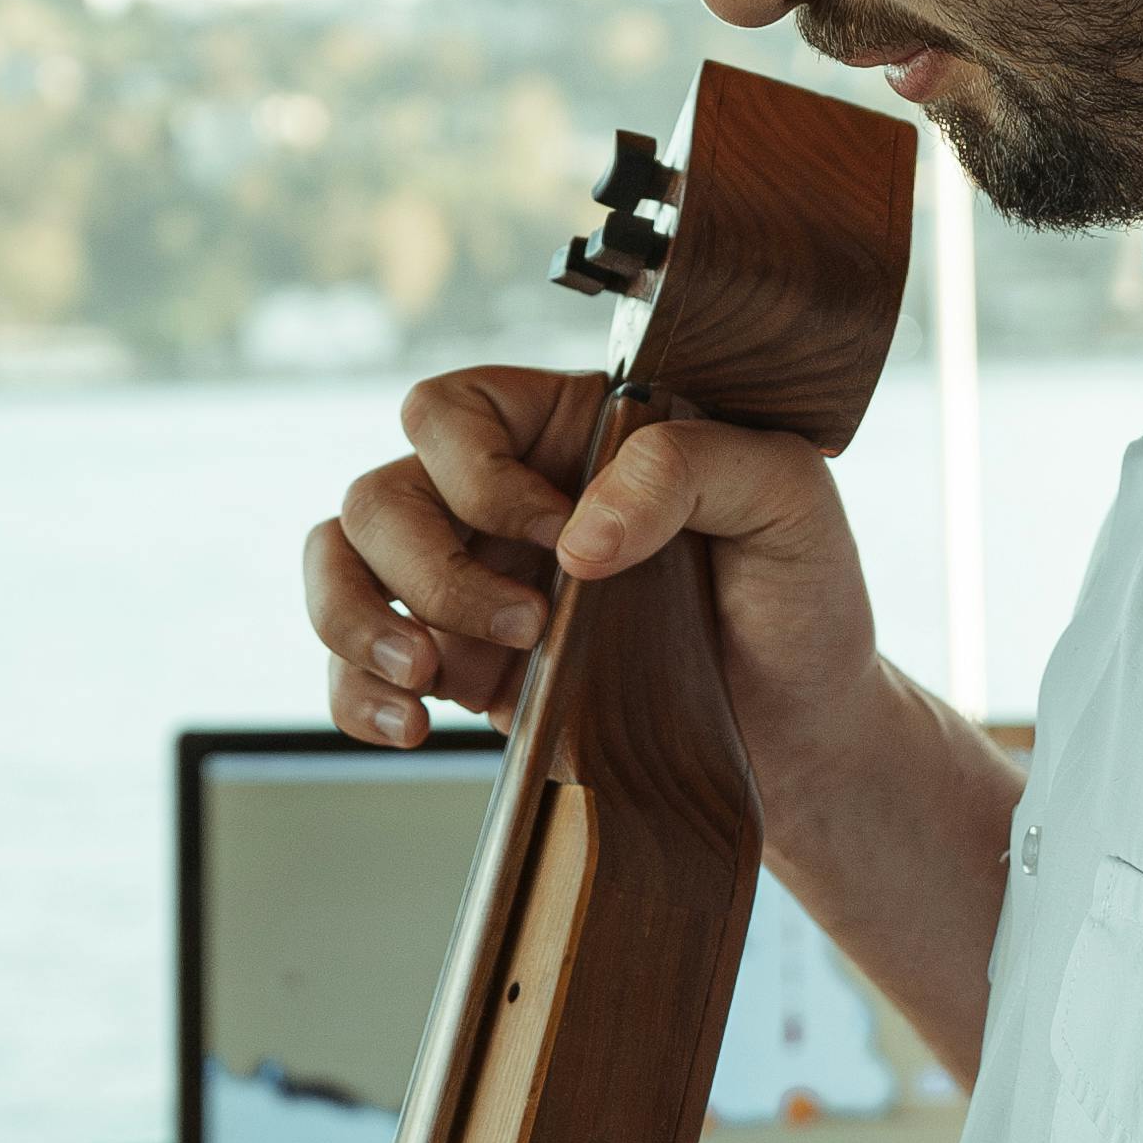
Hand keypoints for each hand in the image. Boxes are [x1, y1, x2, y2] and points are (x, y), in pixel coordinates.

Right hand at [305, 357, 878, 807]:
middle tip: (530, 627)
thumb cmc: (802, 598)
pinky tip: (411, 726)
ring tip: (428, 682)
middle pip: (381, 495)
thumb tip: (575, 537)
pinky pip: (355, 663)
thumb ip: (690, 467)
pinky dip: (356, 693)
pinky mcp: (463, 666)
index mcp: (570, 429)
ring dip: (356, 621)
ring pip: (340, 564)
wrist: (803, 731)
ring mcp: (473, 581)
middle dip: (433, 570)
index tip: (564, 538)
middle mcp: (504, 496)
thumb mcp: (787, 498)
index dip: (478, 473)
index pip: (451, 410)